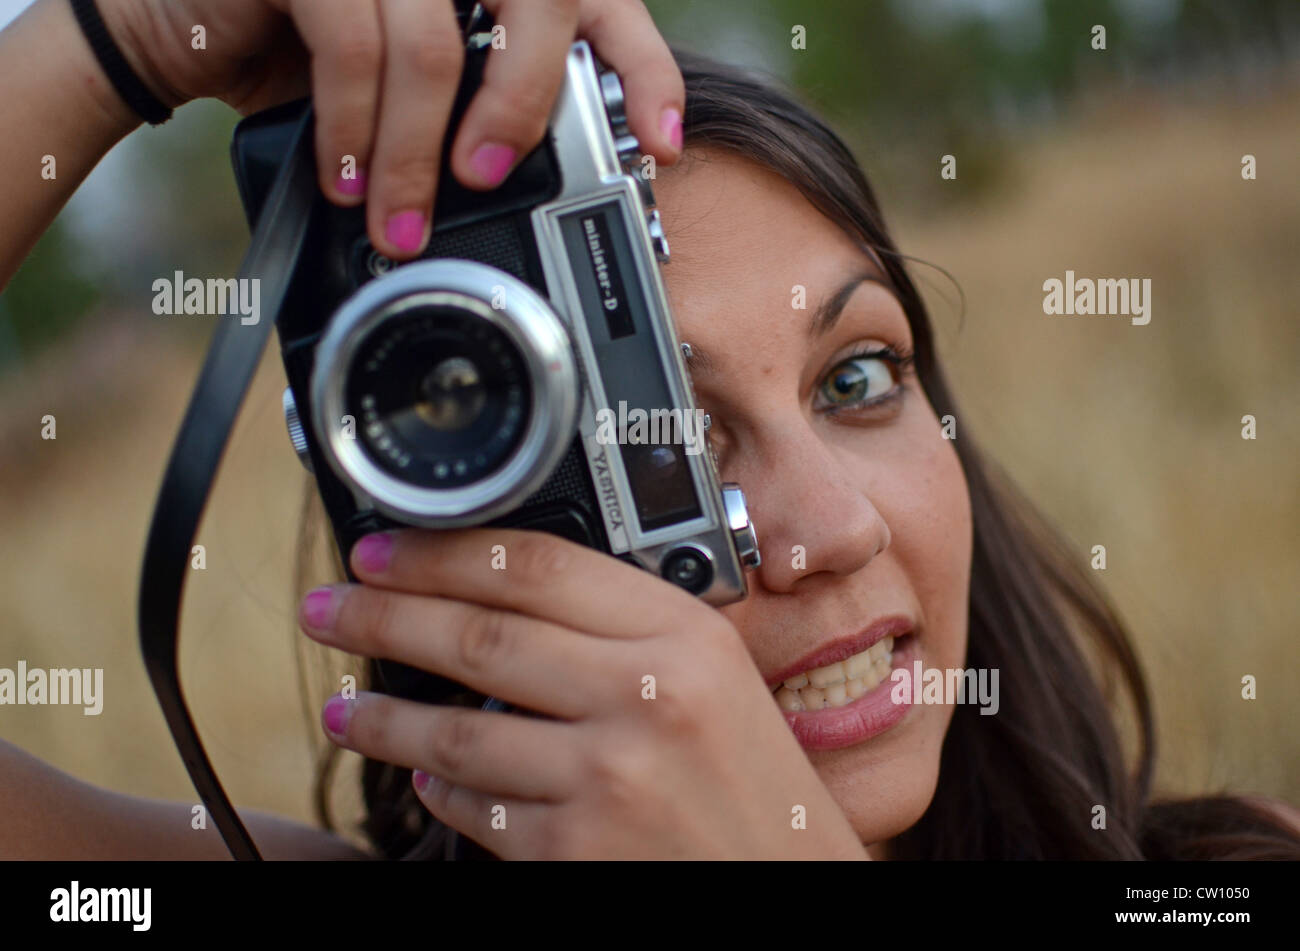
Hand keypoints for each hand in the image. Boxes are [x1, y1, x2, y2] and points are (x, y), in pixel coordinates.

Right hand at [99, 0, 684, 259]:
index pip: (599, 0)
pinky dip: (351, 130)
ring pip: (432, 45)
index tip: (661, 141)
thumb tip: (543, 188)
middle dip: (521, 106)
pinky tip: (341, 178)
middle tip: (486, 177)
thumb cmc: (308, 58)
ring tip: (395, 217)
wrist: (180, 26)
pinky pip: (353, 47)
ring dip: (413, 153)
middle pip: (539, 3)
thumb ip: (479, 106)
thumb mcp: (417, 87)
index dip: (642, 68)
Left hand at [298, 529, 869, 858]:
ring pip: (455, 732)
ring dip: (382, 718)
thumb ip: (626, 632)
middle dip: (384, 618)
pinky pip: (475, 810)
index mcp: (684, 637)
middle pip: (479, 638)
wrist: (793, 889)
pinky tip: (424, 781)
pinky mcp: (576, 851)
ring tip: (341, 709)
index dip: (440, 553)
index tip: (385, 552)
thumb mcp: (716, 678)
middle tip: (331, 609)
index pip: (536, 567)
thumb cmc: (757, 787)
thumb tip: (502, 601)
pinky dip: (437, 792)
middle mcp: (645, 699)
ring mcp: (607, 779)